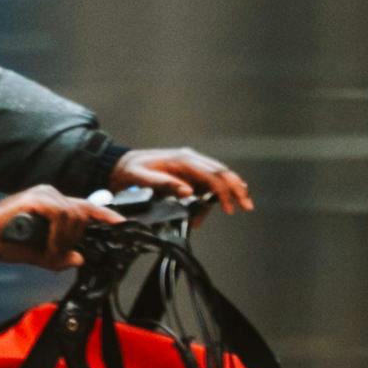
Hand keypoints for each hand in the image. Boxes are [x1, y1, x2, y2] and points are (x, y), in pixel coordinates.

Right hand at [0, 184, 115, 268]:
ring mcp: (45, 194)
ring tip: (51, 252)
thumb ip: (58, 257)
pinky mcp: (37, 199)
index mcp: (54, 204)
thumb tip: (78, 259)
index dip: (106, 215)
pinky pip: (60, 215)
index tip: (123, 224)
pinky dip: (58, 234)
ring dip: (67, 239)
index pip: (87, 207)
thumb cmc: (5, 240)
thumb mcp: (37, 253)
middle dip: (78, 237)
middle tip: (61, 253)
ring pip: (74, 215)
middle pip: (83, 212)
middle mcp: (52, 195)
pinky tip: (49, 245)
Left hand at [114, 143, 253, 216]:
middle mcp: (190, 159)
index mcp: (182, 159)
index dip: (223, 191)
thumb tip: (188, 192)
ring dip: (228, 192)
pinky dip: (215, 193)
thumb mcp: (141, 178)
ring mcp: (190, 165)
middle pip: (221, 172)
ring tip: (234, 207)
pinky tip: (220, 204)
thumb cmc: (130, 171)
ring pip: (218, 176)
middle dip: (236, 189)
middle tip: (247, 206)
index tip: (229, 207)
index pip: (211, 174)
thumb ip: (164, 184)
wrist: (120, 165)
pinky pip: (207, 181)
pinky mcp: (188, 172)